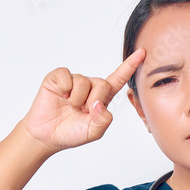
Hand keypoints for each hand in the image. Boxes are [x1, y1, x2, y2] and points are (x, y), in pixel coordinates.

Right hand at [20, 47, 146, 154]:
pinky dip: (64, 89)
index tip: (142, 53)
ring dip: (76, 99)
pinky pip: (66, 76)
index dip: (130, 66)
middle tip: (81, 112)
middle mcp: (89, 86)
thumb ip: (103, 120)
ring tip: (69, 107)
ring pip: (84, 81)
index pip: (118, 80)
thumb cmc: (71, 133)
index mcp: (101, 98)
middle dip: (92, 101)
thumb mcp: (94, 132)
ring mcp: (74, 81)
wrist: (47, 136)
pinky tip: (60, 96)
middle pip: (102, 84)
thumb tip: (98, 104)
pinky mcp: (58, 78)